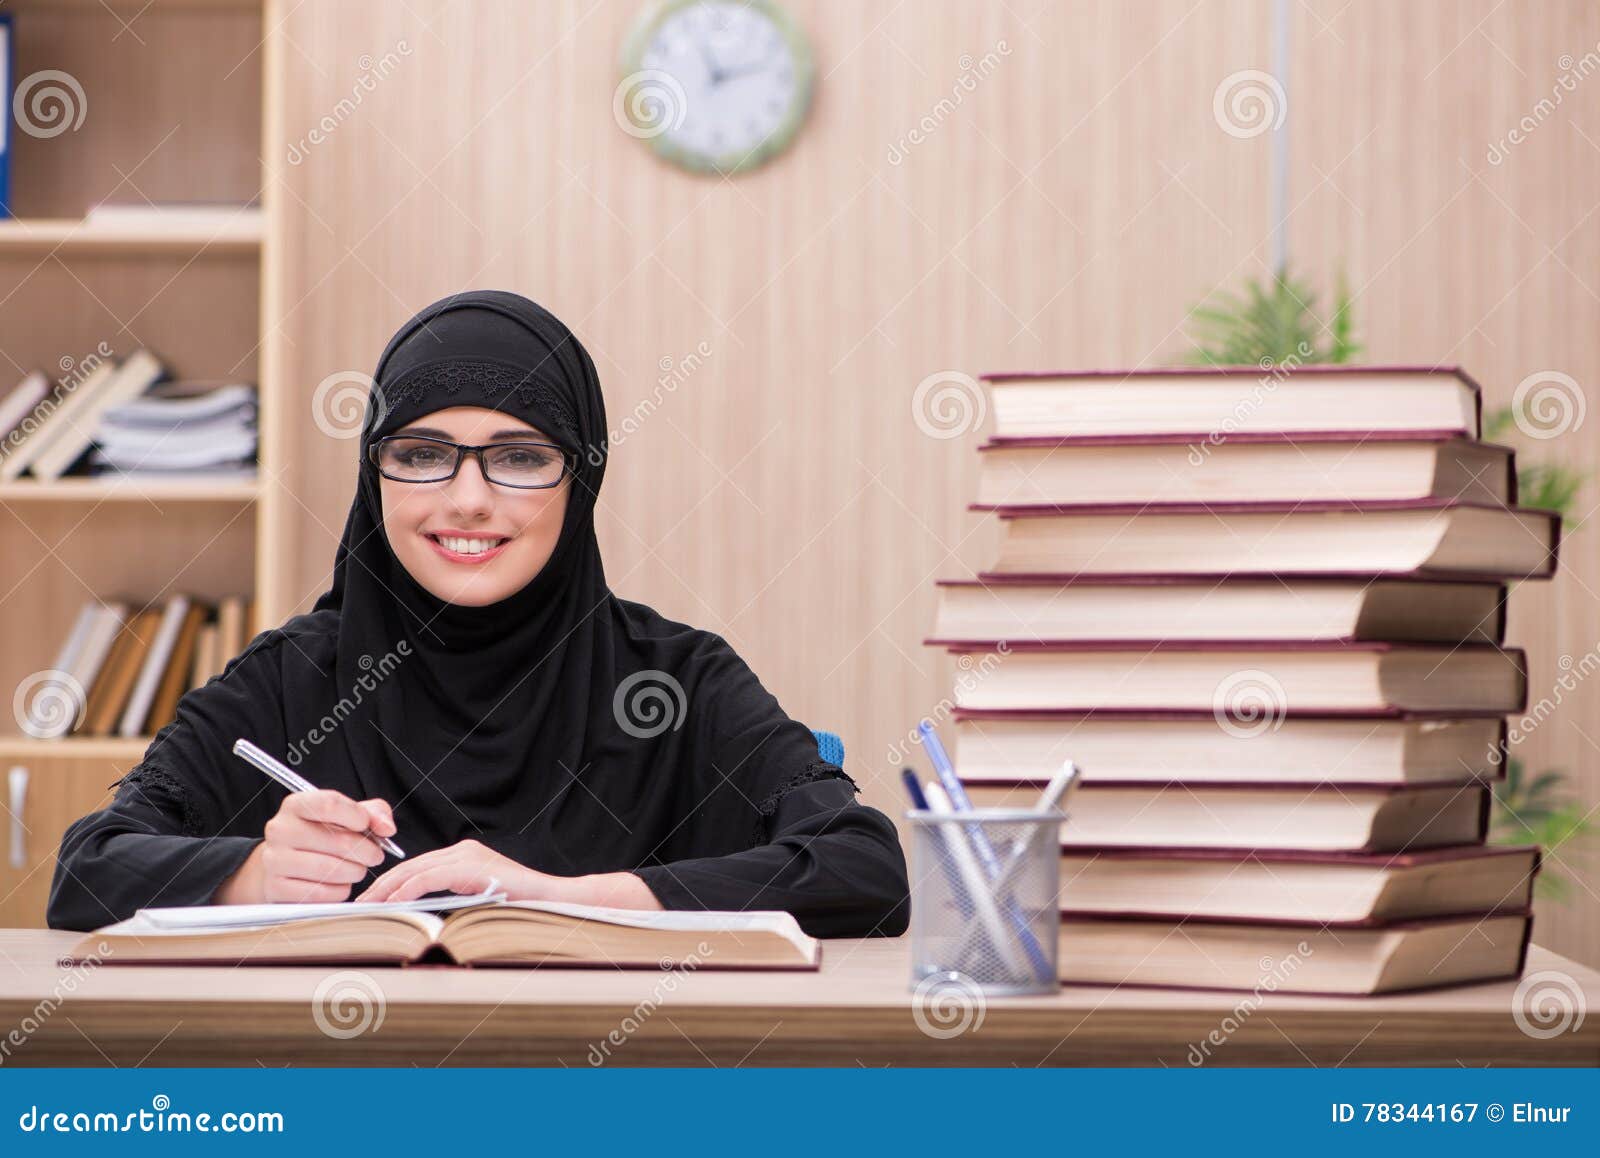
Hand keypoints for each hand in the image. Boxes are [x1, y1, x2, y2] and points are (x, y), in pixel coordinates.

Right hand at [215, 789, 395, 904]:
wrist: (285, 864)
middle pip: (338, 841)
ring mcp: (274, 860)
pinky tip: (339, 884)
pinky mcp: (276, 888)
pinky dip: (339, 890)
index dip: (358, 817)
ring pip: (330, 870)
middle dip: (367, 851)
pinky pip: (321, 893)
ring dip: (355, 871)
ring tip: (357, 869)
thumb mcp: (347, 815)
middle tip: (374, 855)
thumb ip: (373, 813)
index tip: (368, 826)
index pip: (330, 804)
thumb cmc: (322, 835)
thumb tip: (387, 828)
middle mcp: (280, 830)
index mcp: (296, 805)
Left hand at [354, 838, 662, 909]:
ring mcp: (468, 856)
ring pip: (416, 869)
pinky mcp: (474, 866)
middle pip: (410, 866)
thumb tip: (414, 919)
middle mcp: (462, 850)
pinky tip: (394, 903)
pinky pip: (432, 877)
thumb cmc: (518, 908)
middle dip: (381, 886)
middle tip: (357, 905)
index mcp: (462, 857)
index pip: (416, 868)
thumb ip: (450, 901)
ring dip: (388, 889)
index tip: (369, 902)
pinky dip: (409, 890)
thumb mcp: (476, 902)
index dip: (389, 884)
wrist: (553, 902)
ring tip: (368, 906)